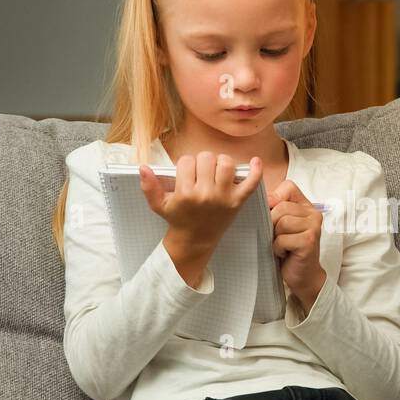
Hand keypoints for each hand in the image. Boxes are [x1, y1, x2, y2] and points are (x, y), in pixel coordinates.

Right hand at [140, 151, 262, 253]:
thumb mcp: (158, 205)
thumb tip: (143, 167)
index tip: (186, 174)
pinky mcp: (238, 202)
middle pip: (206, 158)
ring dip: (221, 162)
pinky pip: (251, 183)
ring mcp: (224, 198)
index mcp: (186, 193)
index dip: (186, 165)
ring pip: (226, 164)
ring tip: (216, 171)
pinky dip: (256, 171)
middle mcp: (206, 194)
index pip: (186, 162)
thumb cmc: (178, 218)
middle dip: (202, 162)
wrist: (195, 241)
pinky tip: (256, 161)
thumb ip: (149, 186)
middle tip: (200, 172)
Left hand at [267, 180, 326, 313]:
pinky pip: (283, 238)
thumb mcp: (280, 226)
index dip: (274, 199)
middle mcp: (313, 213)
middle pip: (281, 207)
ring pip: (282, 222)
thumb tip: (256, 198)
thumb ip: (274, 210)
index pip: (288, 187)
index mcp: (306, 206)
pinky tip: (285, 253)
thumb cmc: (288, 250)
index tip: (272, 215)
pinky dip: (278, 248)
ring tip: (282, 245)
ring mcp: (313, 226)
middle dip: (272, 224)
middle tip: (278, 237)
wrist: (302, 276)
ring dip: (276, 237)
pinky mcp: (309, 240)